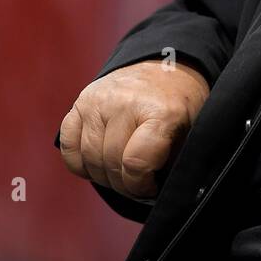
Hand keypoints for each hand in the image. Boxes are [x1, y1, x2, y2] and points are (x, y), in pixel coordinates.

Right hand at [59, 58, 210, 199]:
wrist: (164, 67)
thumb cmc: (180, 104)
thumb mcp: (191, 129)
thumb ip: (174, 159)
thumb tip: (158, 194)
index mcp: (160, 110)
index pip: (135, 163)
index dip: (140, 186)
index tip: (150, 187)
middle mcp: (125, 101)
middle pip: (111, 163)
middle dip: (123, 184)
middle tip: (136, 185)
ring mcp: (99, 99)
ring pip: (89, 158)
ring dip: (103, 176)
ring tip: (120, 175)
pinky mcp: (81, 101)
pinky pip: (69, 145)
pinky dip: (81, 163)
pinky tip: (98, 165)